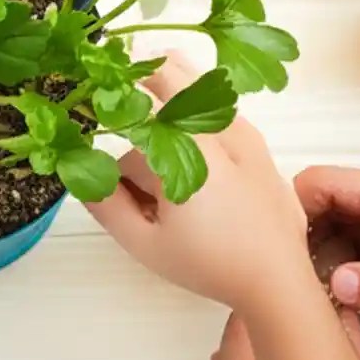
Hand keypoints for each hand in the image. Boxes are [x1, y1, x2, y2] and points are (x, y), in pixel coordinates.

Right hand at [86, 53, 309, 309]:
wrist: (277, 281)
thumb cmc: (212, 264)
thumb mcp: (146, 244)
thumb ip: (107, 206)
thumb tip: (82, 173)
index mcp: (188, 151)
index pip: (139, 104)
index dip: (114, 96)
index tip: (98, 94)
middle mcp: (220, 131)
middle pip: (174, 78)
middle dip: (147, 81)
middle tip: (123, 93)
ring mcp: (247, 136)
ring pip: (198, 99)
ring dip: (174, 105)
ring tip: (158, 134)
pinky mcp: (260, 149)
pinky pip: (219, 119)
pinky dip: (198, 122)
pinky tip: (187, 151)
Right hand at [295, 166, 359, 359]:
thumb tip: (332, 281)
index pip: (327, 181)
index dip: (293, 211)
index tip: (279, 258)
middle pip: (326, 200)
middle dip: (299, 236)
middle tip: (290, 285)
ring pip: (338, 224)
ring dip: (318, 255)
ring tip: (309, 297)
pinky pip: (359, 245)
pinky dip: (341, 267)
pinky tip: (337, 301)